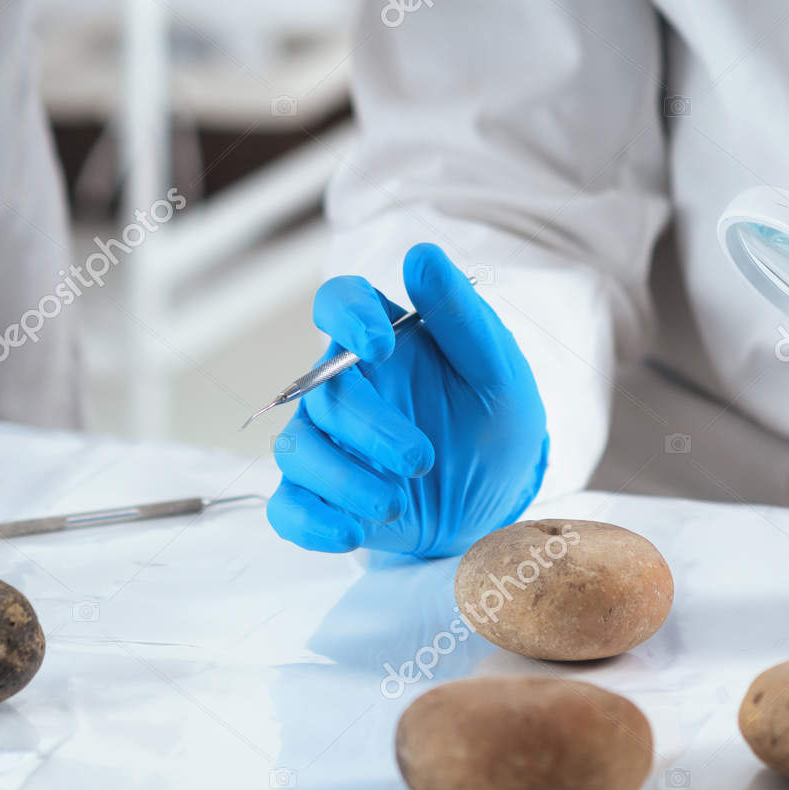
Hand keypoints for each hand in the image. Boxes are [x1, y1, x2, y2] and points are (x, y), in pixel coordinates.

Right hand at [267, 245, 549, 557]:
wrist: (500, 496)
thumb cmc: (496, 419)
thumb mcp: (497, 368)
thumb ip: (459, 314)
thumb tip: (420, 256)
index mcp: (382, 337)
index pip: (339, 301)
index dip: (347, 316)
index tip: (380, 345)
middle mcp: (346, 383)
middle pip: (321, 390)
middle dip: (368, 428)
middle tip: (422, 459)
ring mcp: (329, 441)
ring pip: (297, 449)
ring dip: (341, 479)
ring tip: (395, 503)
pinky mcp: (324, 496)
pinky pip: (288, 506)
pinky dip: (310, 521)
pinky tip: (350, 533)